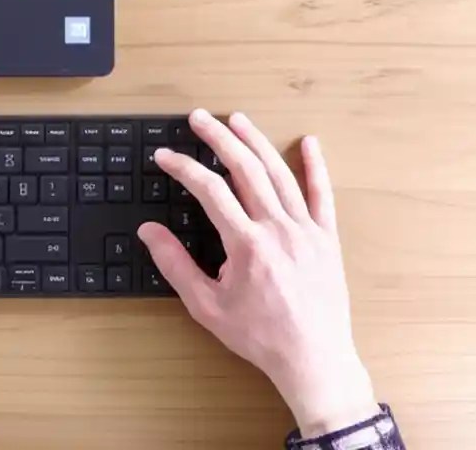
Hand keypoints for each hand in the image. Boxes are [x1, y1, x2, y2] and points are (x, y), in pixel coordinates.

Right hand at [138, 110, 377, 437]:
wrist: (313, 358)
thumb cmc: (260, 336)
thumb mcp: (206, 305)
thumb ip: (175, 264)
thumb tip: (149, 232)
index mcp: (247, 244)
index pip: (209, 191)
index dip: (184, 168)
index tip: (166, 157)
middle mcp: (278, 229)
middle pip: (245, 169)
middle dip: (219, 138)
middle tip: (200, 118)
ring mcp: (306, 231)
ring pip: (280, 174)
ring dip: (257, 142)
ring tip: (238, 120)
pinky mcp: (327, 239)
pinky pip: (322, 195)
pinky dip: (316, 167)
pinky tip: (309, 143)